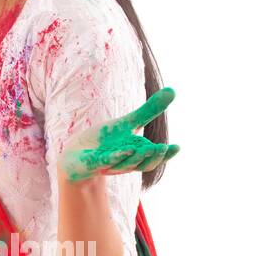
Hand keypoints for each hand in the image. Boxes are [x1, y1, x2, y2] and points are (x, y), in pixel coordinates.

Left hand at [58, 87, 180, 183]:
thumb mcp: (128, 122)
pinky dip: (114, 157)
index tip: (178, 147)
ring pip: (126, 164)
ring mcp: (109, 165)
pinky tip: (123, 149)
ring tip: (148, 147)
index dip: (166, 155)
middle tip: (162, 146)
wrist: (77, 153)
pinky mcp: (92, 164)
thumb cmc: (106, 140)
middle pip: (143, 164)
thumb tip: (173, 90)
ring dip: (136, 156)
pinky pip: (104, 161)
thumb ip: (149, 110)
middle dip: (153, 156)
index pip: (155, 158)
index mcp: (136, 154)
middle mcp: (125, 162)